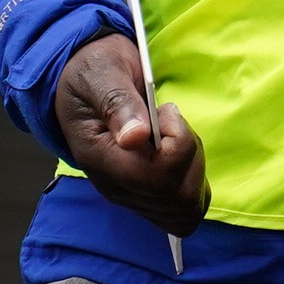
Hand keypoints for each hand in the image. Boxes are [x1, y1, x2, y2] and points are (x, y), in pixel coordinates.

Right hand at [54, 35, 206, 234]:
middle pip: (178, 197)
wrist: (88, 83)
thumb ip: (117, 102)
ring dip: (194, 167)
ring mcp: (132, 197)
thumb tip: (135, 138)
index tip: (166, 111)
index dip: (177, 146)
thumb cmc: (95, 73)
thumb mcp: (101, 73)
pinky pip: (186, 210)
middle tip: (171, 122)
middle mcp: (115, 187)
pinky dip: (194, 182)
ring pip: (188, 206)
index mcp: (99, 158)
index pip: (156, 179)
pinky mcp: (148, 199)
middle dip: (189, 154)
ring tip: (174, 136)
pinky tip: (179, 154)